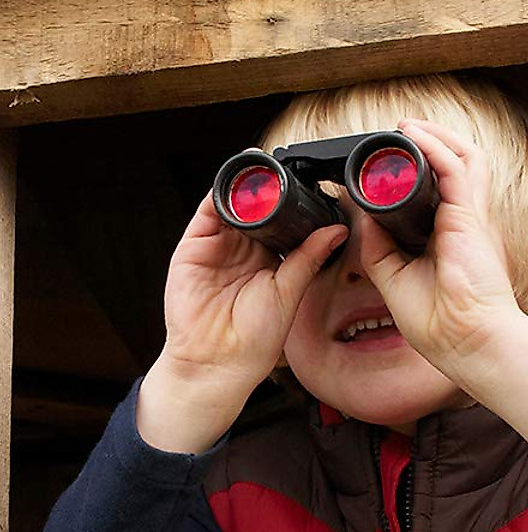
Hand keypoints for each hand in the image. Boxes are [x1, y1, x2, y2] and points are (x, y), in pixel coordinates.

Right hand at [158, 187, 348, 398]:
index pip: (280, 222)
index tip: (311, 185)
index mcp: (267, 261)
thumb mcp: (290, 291)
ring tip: (262, 170)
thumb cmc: (254, 339)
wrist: (218, 361)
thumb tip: (337, 229)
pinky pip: (205, 214)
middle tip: (287, 170)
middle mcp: (241, 252)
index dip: (292, 204)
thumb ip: (308, 256)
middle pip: (255, 209)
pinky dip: (219, 195)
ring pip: (231, 206)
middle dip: (268, 190)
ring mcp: (215, 248)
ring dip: (245, 188)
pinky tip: (236, 184)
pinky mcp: (192, 248)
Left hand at [356, 117, 523, 390]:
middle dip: (428, 144)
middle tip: (398, 134)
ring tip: (407, 127)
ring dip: (435, 136)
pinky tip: (416, 136)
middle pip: (453, 166)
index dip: (414, 172)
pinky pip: (458, 168)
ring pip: (462, 157)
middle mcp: (460, 220)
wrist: (462, 340)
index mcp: (445, 235)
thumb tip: (358, 214)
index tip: (383, 165)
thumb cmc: (436, 319)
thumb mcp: (392, 276)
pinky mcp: (470, 216)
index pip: (434, 190)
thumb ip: (376, 244)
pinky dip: (437, 147)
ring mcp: (468, 215)